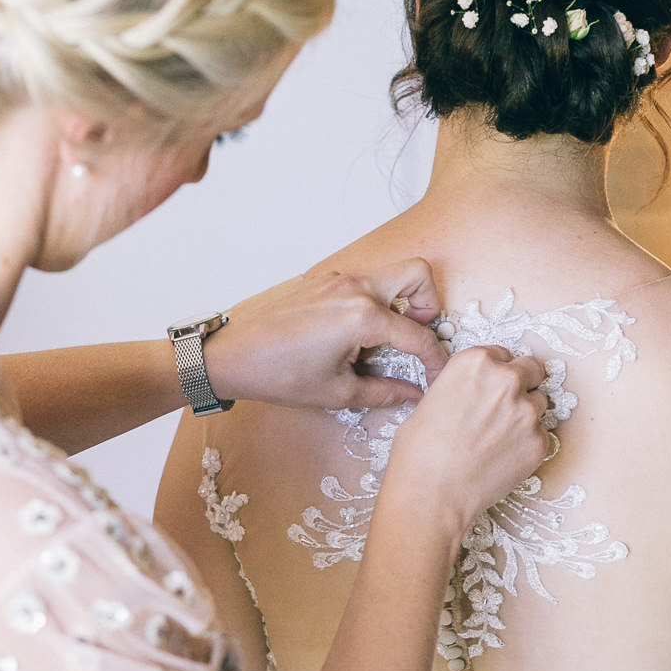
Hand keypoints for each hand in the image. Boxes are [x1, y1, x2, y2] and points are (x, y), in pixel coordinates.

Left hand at [203, 259, 448, 411]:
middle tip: (416, 336)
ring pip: (390, 275)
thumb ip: (384, 392)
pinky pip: (363, 282)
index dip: (436, 359)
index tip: (439, 374)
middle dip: (428, 305)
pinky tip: (354, 337)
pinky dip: (372, 303)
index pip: (418, 334)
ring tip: (381, 342)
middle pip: (417, 275)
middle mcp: (354, 287)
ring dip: (399, 304)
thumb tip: (413, 395)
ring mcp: (337, 278)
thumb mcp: (337, 392)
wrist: (231, 355)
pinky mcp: (322, 279)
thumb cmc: (277, 374)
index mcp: (362, 316)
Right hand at [383, 346, 549, 541]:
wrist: (431, 494)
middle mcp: (507, 380)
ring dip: (526, 415)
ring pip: (540, 403)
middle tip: (504, 408)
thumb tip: (476, 394)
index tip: (492, 387)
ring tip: (499, 437)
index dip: (497, 372)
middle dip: (521, 385)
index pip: (503, 355)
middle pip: (531, 371)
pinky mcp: (539, 442)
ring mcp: (527, 412)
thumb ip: (463, 387)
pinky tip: (503, 457)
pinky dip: (527, 444)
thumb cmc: (420, 453)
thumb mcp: (431, 401)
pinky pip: (542, 435)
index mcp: (476, 363)